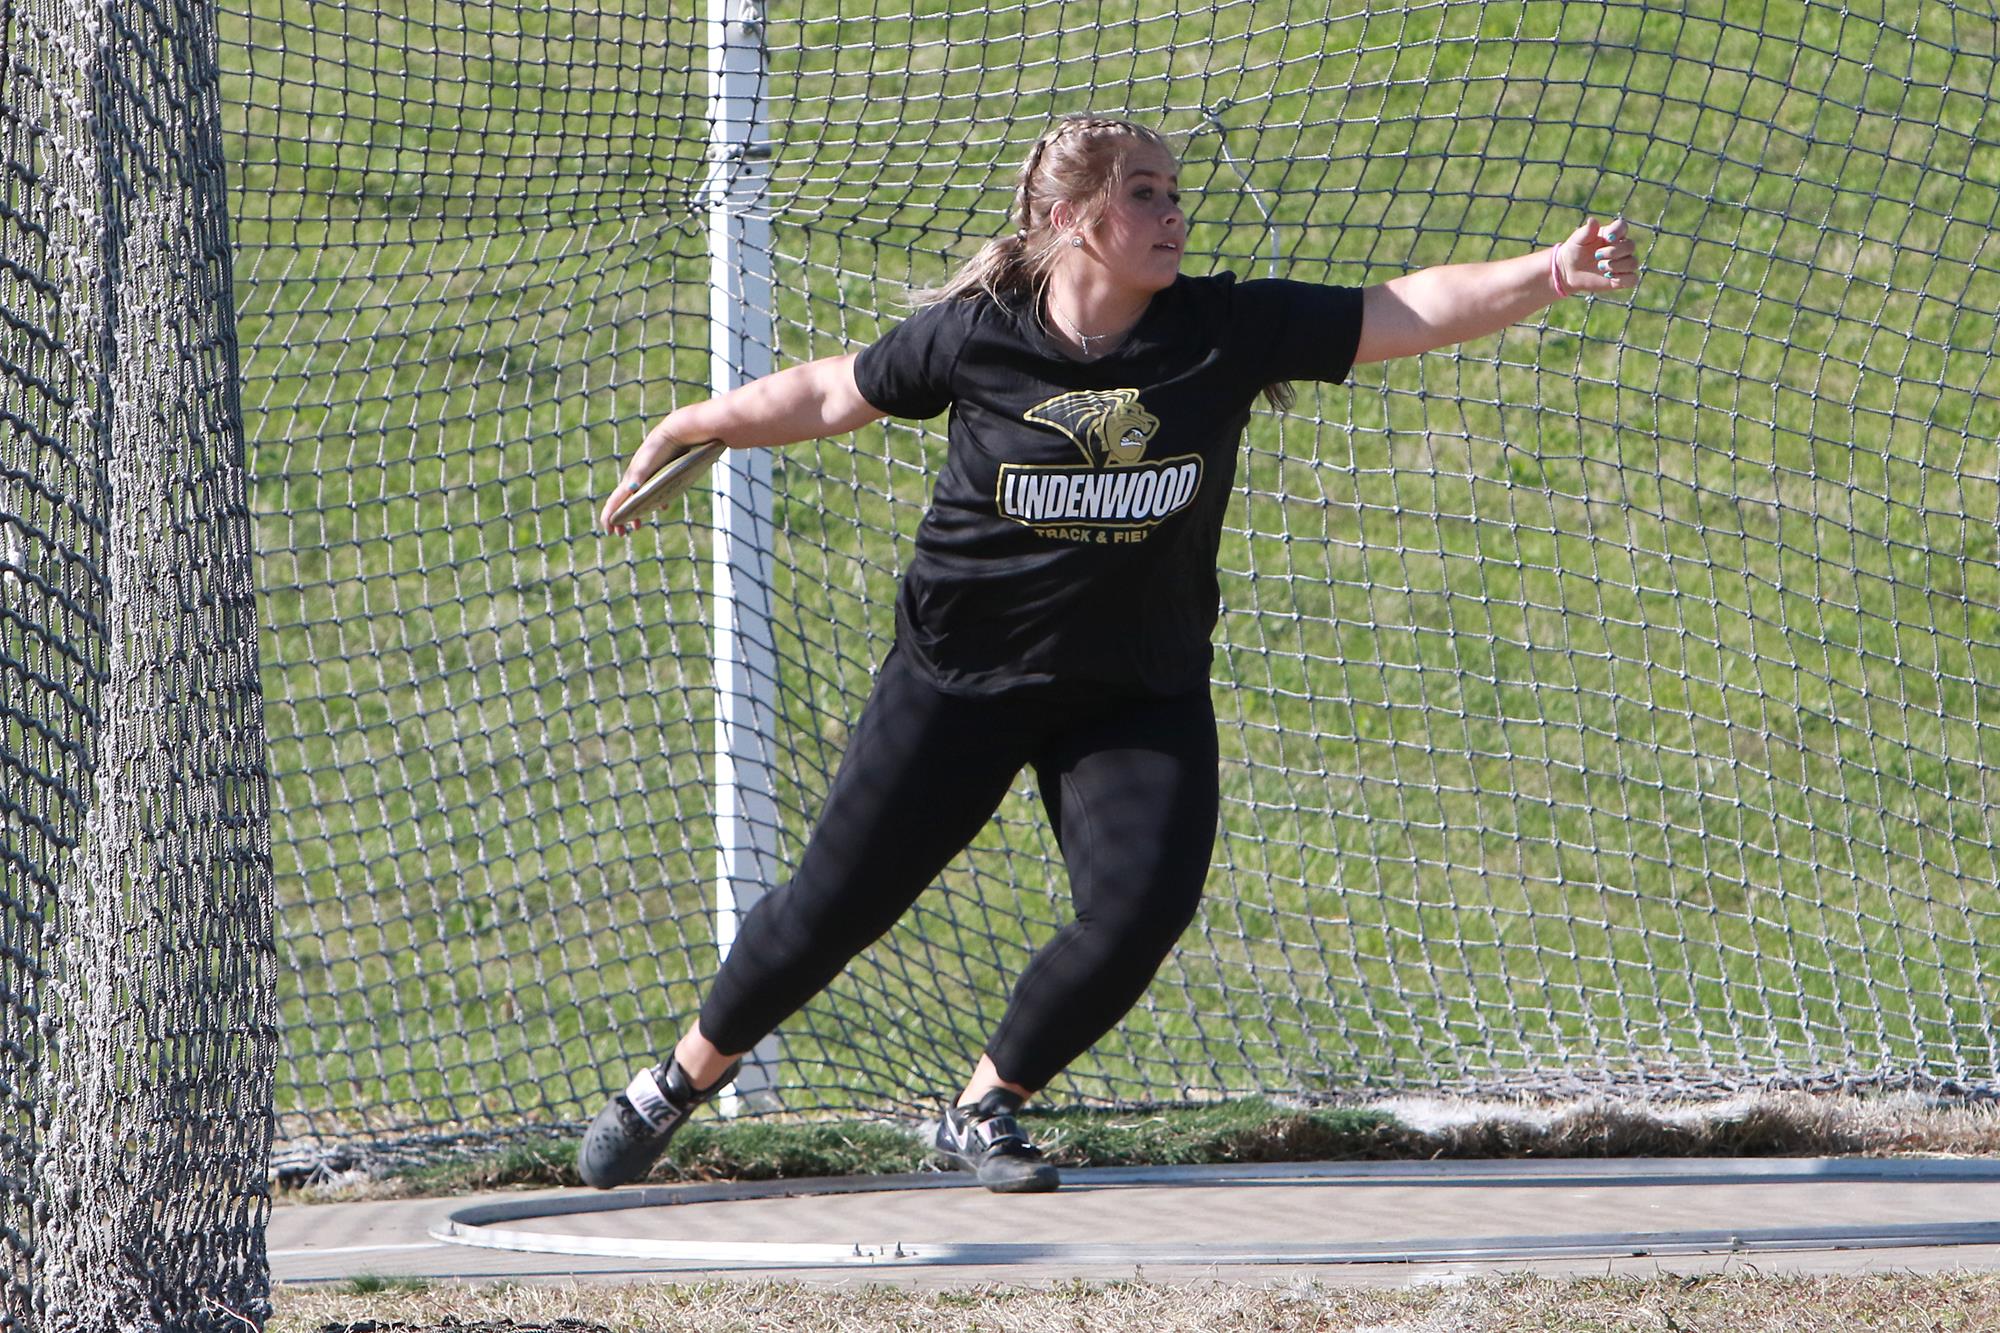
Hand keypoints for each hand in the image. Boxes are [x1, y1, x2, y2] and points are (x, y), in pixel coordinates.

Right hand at [600, 418, 693, 535]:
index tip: (608, 531)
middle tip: (621, 534)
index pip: (615, 501)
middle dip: (621, 519)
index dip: (609, 516)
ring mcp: (649, 475)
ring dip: (636, 512)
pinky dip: (655, 501)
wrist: (677, 431)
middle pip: (624, 502)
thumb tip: (631, 488)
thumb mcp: (648, 463)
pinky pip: (655, 491)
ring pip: (638, 497)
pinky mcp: (661, 471)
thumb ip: (639, 476)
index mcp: (631, 479)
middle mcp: (636, 478)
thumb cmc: (661, 447)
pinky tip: (662, 507)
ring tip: (637, 526)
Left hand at [1557, 216, 1639, 294]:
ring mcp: (1622, 263)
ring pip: (1633, 263)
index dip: (1619, 231)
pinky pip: (1632, 279)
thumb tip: (1592, 220)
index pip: (1623, 227)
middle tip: (1596, 256)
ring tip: (1600, 267)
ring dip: (1617, 266)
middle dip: (1614, 252)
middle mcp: (1620, 247)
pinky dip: (1622, 278)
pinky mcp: (1621, 279)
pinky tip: (1608, 277)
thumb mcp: (1578, 239)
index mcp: (1612, 234)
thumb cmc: (1575, 251)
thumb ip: (1587, 231)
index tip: (1608, 237)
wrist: (1569, 270)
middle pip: (1630, 246)